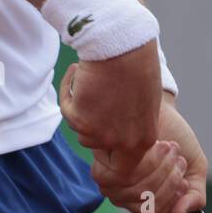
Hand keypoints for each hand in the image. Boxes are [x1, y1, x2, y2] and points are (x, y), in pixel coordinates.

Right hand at [58, 40, 161, 178]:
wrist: (123, 44)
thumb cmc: (138, 65)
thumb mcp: (144, 103)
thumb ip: (133, 124)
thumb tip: (118, 133)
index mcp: (143, 140)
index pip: (124, 167)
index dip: (111, 154)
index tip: (105, 134)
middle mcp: (122, 142)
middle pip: (98, 148)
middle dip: (93, 126)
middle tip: (93, 103)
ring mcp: (100, 133)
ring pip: (81, 130)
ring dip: (82, 106)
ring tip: (93, 80)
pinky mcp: (79, 119)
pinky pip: (67, 109)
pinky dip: (69, 89)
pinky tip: (77, 71)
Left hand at [89, 97, 207, 212]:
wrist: (161, 108)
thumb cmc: (177, 138)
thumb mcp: (195, 170)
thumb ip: (195, 197)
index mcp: (146, 203)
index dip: (171, 204)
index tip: (183, 182)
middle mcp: (126, 197)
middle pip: (146, 209)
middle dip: (169, 182)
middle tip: (177, 160)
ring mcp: (112, 183)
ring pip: (136, 194)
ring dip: (160, 169)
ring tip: (167, 149)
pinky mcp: (103, 164)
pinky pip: (125, 177)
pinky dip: (147, 160)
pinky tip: (153, 145)